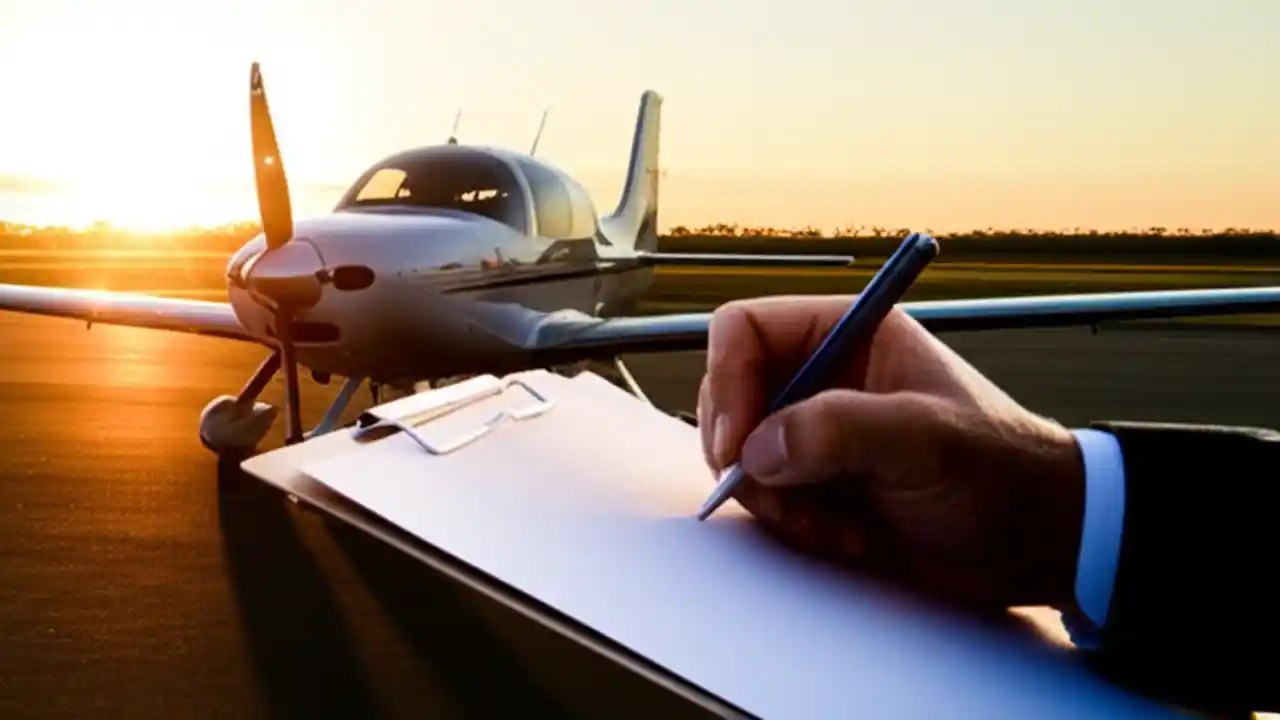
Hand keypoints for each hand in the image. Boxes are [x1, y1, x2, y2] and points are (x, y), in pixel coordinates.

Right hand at [697, 296, 1084, 608]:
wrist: (1036, 539)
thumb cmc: (1001, 471)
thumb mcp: (923, 440)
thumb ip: (838, 430)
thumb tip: (758, 448)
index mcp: (849, 334)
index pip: (745, 330)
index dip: (727, 380)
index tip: (737, 442)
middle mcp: (823, 375)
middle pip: (731, 396)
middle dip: (746, 455)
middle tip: (780, 496)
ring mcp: (817, 431)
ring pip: (742, 454)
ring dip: (774, 500)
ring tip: (831, 525)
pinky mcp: (818, 482)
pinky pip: (766, 497)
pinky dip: (792, 524)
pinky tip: (848, 537)